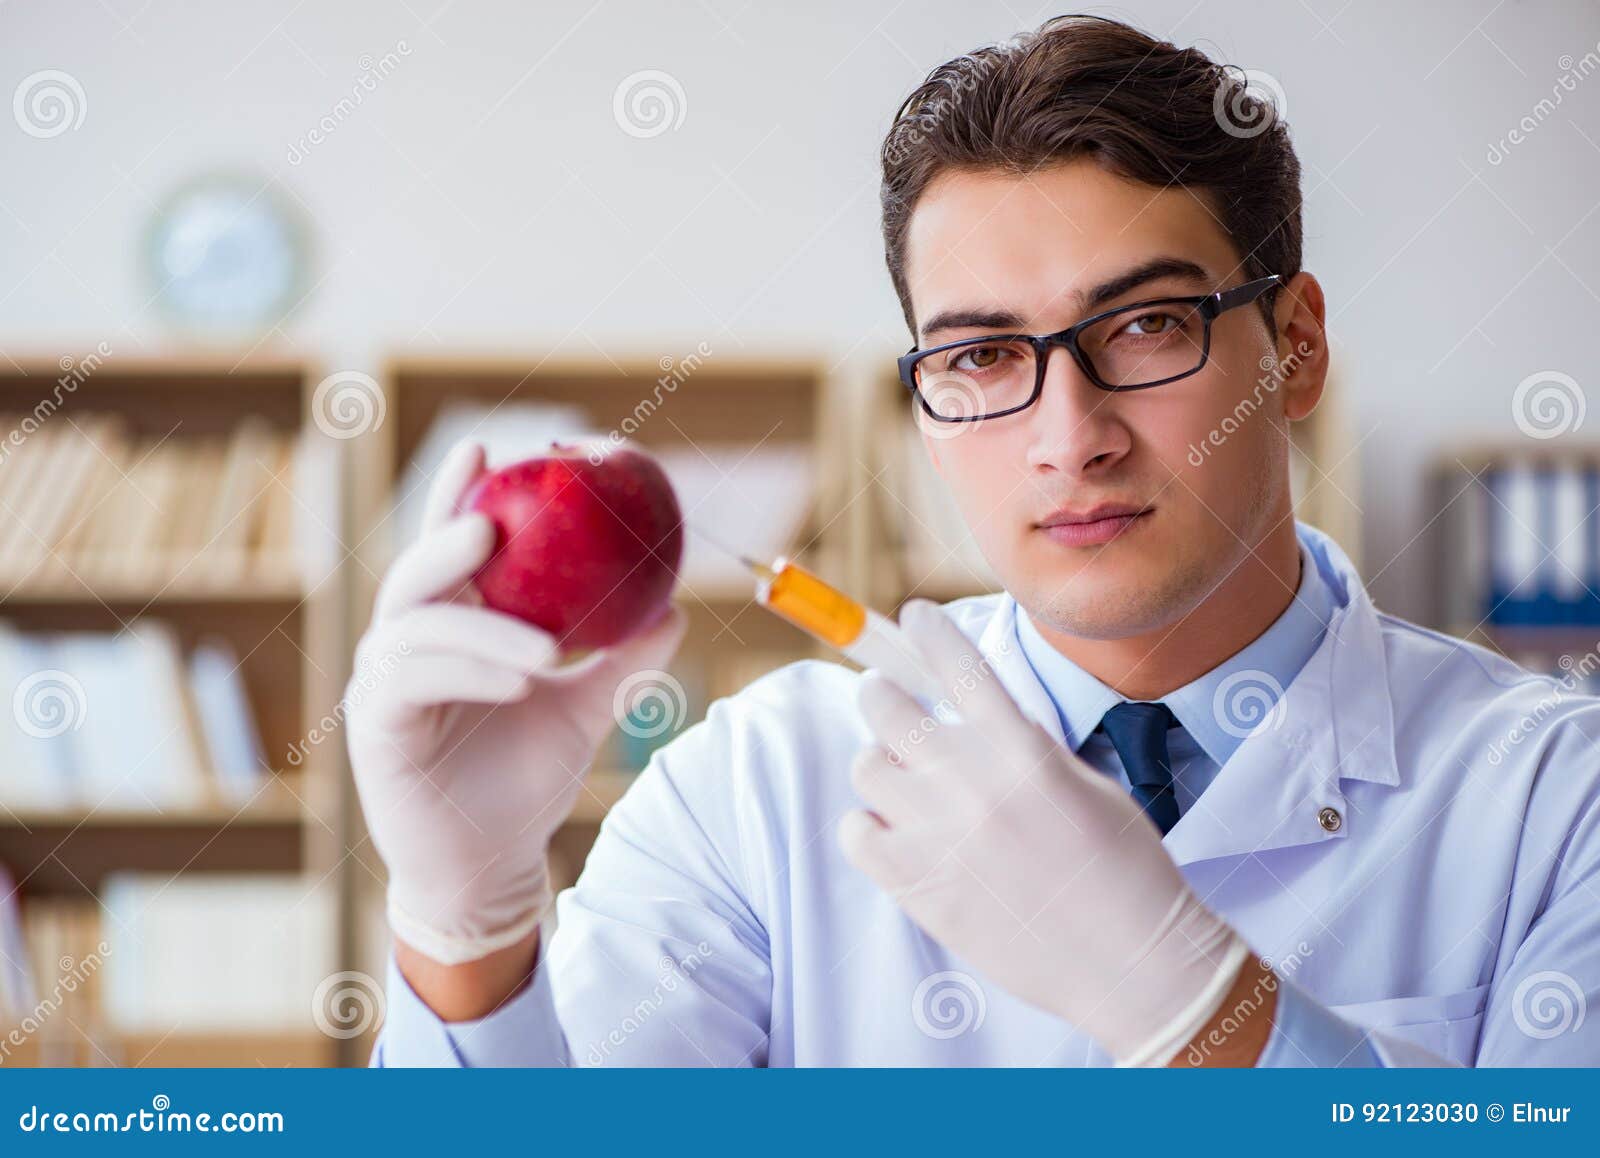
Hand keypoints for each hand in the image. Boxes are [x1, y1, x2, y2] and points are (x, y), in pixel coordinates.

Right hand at [346, 440, 686, 965]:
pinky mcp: (376, 727)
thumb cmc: (526, 780)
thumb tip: (675, 609)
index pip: (448, 546)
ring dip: (480, 630)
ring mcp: (385, 684)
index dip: (457, 493)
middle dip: (446, 540)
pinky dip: (464, 674)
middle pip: (417, 573)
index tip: (489, 449)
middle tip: (490, 527)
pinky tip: (516, 681)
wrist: (492, 864)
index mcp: (450, 624)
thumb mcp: (584, 711)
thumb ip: (621, 661)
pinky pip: (410, 684)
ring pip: (416, 629)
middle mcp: (408, 644)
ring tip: (544, 648)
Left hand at [838, 599, 1249, 1065]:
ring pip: (866, 767)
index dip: (927, 631)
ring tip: (904, 783)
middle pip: (885, 706)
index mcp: (1021, 747)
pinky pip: (855, 833)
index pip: (957, 663)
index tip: (911, 617)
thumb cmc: (1124, 869)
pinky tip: (893, 833)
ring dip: (881, 766)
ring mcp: (936, 832)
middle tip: (888, 703)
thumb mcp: (1085, 781)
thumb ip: (1024, 745)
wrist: (1131, 960)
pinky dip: (867, 826)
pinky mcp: (915, 884)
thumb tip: (975, 718)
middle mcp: (970, 780)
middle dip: (882, 696)